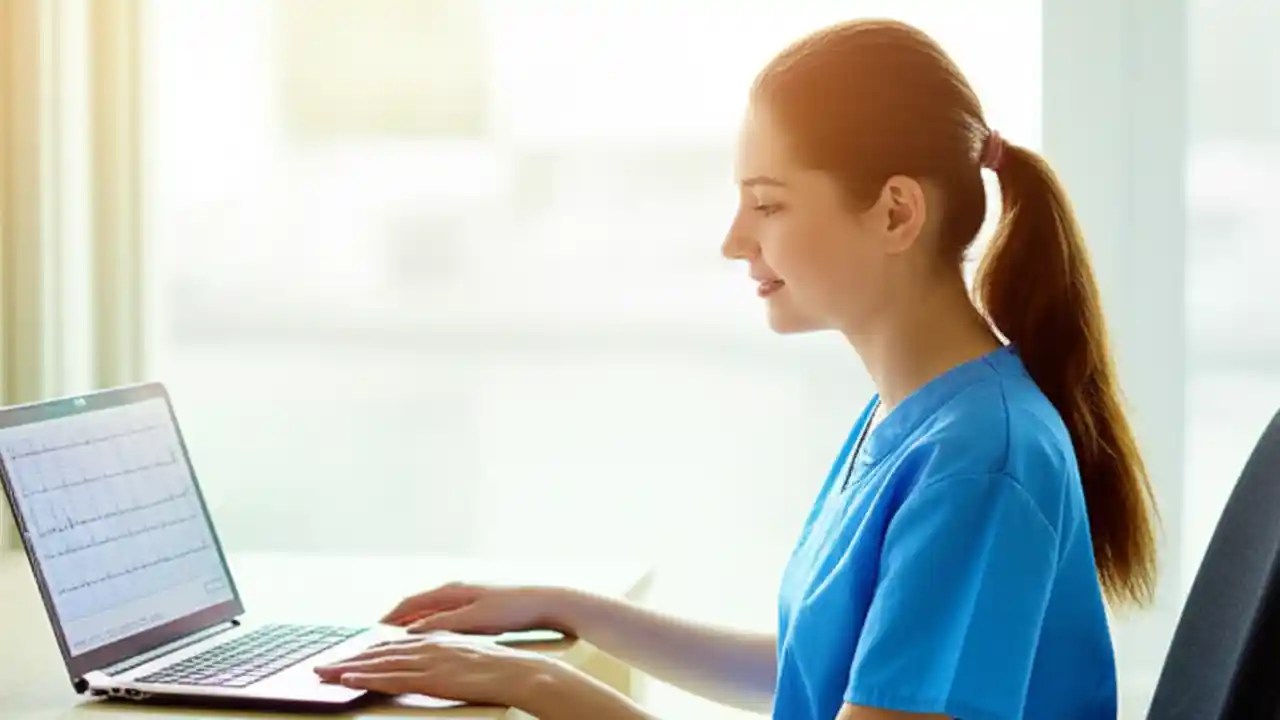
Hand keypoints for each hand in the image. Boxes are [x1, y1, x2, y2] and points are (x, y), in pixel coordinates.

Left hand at [313, 632, 556, 706]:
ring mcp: (428, 661)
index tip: (346, 659)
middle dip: (348, 660)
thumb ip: (446, 659)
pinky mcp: (431, 677)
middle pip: (379, 653)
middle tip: (322, 667)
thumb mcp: (468, 657)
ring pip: (379, 663)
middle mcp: (428, 646)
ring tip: (325, 674)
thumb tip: (433, 666)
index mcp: (436, 641)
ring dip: (349, 668)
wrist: (517, 671)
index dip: (366, 653)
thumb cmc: (499, 668)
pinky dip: (368, 677)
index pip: (393, 647)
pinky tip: (350, 679)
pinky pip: (393, 677)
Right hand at [382, 582, 568, 634]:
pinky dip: (428, 623)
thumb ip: (441, 624)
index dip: (390, 617)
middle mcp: (454, 589)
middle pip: (416, 605)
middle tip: (377, 637)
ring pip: (428, 609)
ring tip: (396, 638)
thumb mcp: (473, 620)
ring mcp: (464, 595)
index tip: (372, 631)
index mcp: (451, 590)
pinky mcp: (474, 604)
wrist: (543, 602)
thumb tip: (411, 631)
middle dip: (396, 620)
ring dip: (411, 622)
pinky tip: (428, 635)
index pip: (410, 603)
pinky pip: (441, 613)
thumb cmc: (510, 610)